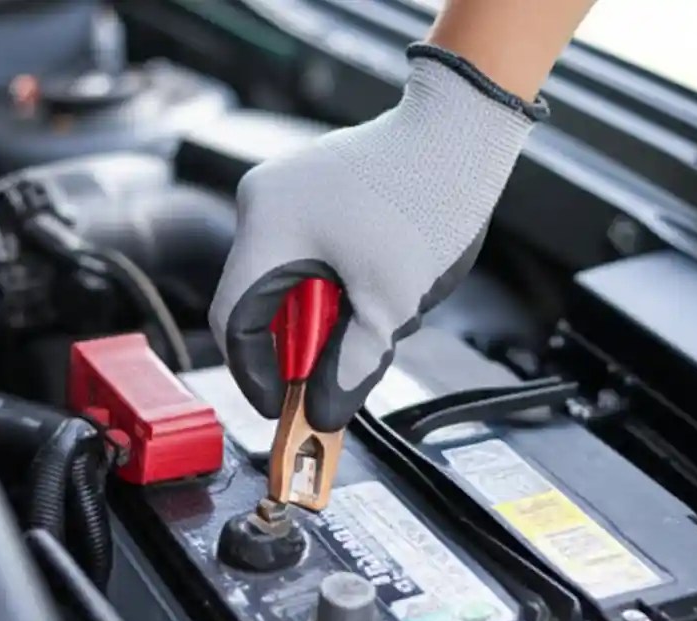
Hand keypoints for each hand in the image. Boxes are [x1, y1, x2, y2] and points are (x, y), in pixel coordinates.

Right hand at [209, 49, 534, 430]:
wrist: (462, 131)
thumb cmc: (428, 199)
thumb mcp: (391, 304)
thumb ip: (352, 367)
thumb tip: (324, 413)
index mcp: (268, 230)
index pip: (234, 323)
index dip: (254, 374)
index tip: (281, 405)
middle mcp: (263, 203)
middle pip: (261, 301)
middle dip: (302, 341)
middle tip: (340, 368)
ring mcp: (286, 189)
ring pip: (287, 277)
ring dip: (324, 310)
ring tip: (378, 309)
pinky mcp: (311, 185)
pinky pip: (306, 248)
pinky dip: (332, 279)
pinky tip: (377, 279)